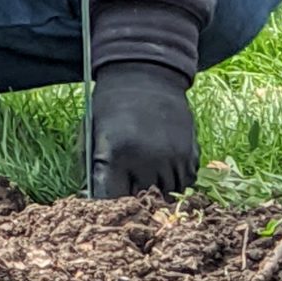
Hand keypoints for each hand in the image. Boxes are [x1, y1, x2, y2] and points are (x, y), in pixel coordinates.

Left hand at [90, 60, 198, 198]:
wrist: (145, 74)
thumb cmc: (110, 105)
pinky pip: (183, 186)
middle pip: (139, 203)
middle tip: (125, 191)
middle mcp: (148, 160)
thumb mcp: (91, 131)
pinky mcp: (190, 155)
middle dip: (130, 201)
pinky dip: (173, 185)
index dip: (108, 205)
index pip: (112, 199)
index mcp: (117, 154)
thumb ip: (91, 168)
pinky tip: (161, 169)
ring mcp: (173, 159)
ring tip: (144, 179)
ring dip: (153, 194)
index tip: (106, 205)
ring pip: (164, 198)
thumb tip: (94, 200)